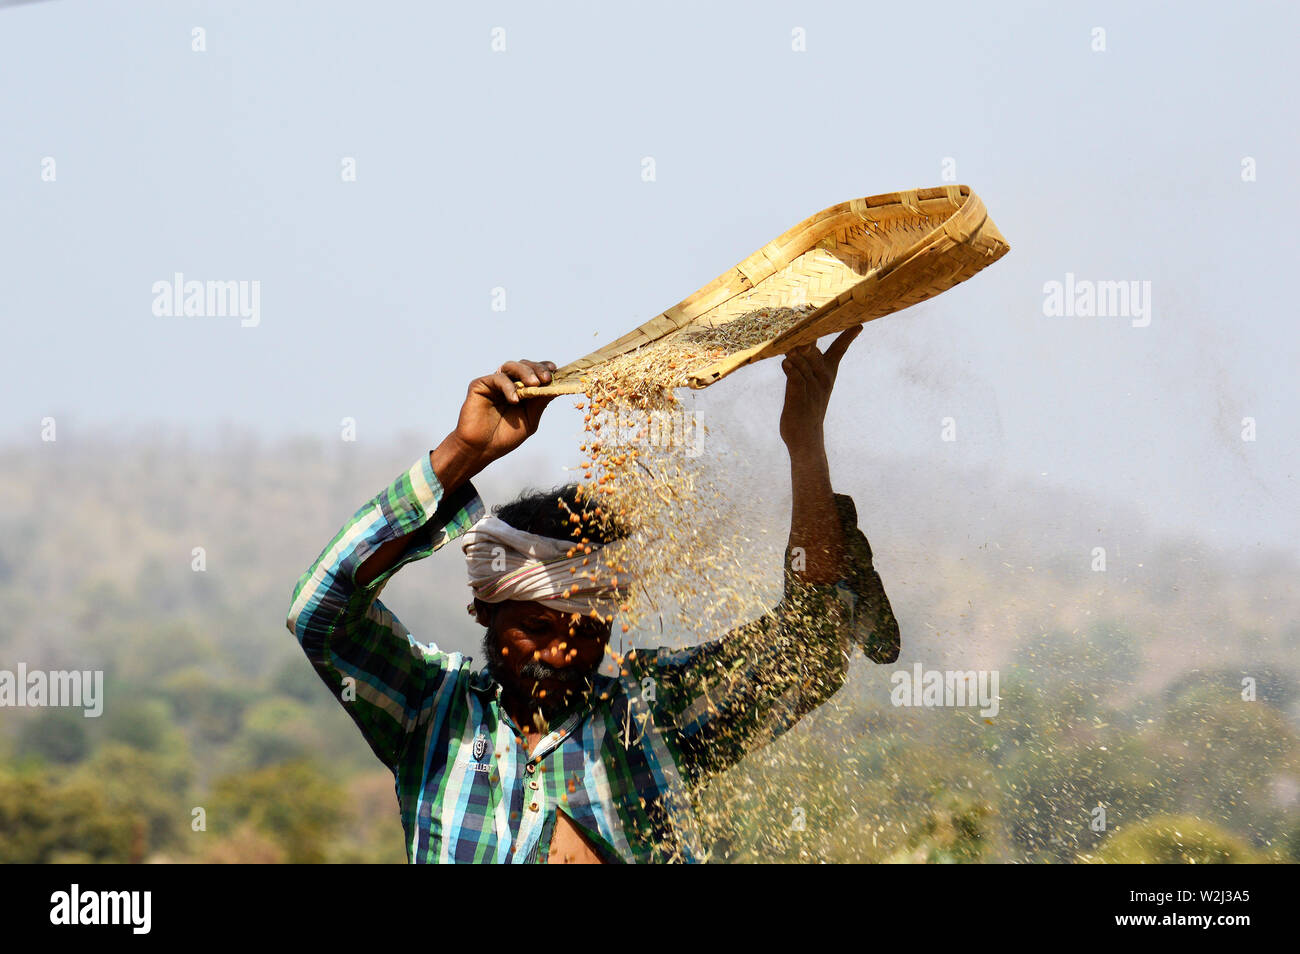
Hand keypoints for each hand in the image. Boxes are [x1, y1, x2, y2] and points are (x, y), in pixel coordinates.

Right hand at [449, 359, 557, 465]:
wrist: (481, 449)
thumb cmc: (505, 436)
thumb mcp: (529, 419)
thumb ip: (541, 402)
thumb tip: (558, 386)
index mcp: (521, 389)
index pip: (534, 372)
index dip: (544, 367)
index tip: (555, 370)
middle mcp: (508, 382)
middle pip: (524, 365)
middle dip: (537, 369)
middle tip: (546, 379)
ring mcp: (494, 382)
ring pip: (511, 366)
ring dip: (525, 372)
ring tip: (534, 384)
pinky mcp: (480, 385)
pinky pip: (497, 379)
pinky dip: (508, 386)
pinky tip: (514, 400)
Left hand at [779, 325, 861, 448]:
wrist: (806, 438)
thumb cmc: (806, 407)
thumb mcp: (810, 384)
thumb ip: (804, 364)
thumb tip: (801, 344)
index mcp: (828, 374)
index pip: (839, 351)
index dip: (847, 337)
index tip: (858, 325)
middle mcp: (822, 379)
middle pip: (814, 352)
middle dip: (809, 340)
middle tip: (803, 331)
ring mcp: (811, 389)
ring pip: (802, 363)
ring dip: (796, 354)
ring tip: (790, 348)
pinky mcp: (799, 398)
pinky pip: (794, 379)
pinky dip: (790, 370)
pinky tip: (785, 362)